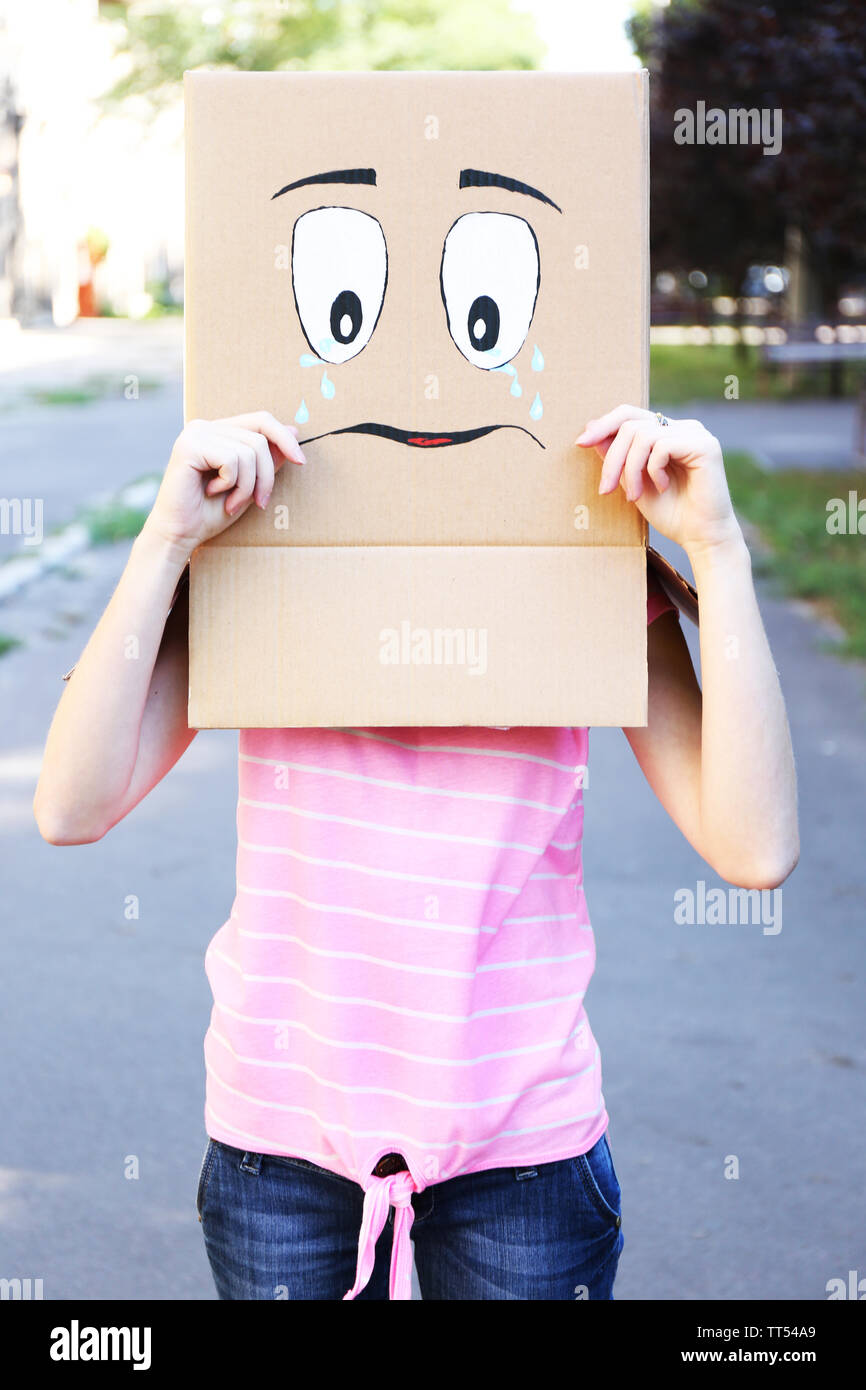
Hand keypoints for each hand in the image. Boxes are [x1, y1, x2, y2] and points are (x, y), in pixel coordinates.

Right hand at [146, 411, 304, 554]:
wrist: (180, 535)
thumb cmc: (210, 513)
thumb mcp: (249, 485)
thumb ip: (267, 459)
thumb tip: (294, 432)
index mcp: (218, 432)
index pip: (261, 420)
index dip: (284, 438)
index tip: (301, 461)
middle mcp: (205, 427)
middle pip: (260, 438)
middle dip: (266, 475)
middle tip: (259, 502)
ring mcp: (196, 433)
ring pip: (249, 451)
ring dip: (247, 486)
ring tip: (231, 502)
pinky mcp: (189, 445)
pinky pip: (232, 460)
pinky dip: (230, 484)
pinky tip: (212, 492)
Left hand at [576, 404, 740, 554]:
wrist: (701, 537)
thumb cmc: (671, 513)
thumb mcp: (633, 482)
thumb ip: (617, 457)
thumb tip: (591, 429)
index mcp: (667, 433)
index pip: (630, 415)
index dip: (603, 425)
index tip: (581, 443)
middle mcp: (682, 428)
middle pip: (631, 423)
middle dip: (612, 457)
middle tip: (605, 488)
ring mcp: (694, 434)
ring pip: (643, 435)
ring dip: (630, 469)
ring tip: (635, 495)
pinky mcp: (704, 445)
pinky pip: (661, 446)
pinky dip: (653, 470)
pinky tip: (663, 487)